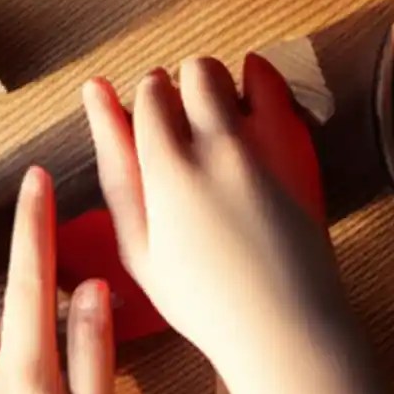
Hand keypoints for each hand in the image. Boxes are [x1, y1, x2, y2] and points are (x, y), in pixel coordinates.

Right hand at [82, 57, 393, 393]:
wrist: (282, 323)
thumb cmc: (202, 297)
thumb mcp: (138, 244)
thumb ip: (116, 165)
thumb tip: (96, 93)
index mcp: (167, 169)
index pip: (149, 91)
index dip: (147, 104)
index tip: (153, 129)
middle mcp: (214, 145)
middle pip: (191, 71)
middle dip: (183, 86)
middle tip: (185, 125)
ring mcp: (262, 142)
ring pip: (230, 70)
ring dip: (218, 83)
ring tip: (217, 120)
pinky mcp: (298, 147)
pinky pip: (275, 85)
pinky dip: (259, 79)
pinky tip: (251, 102)